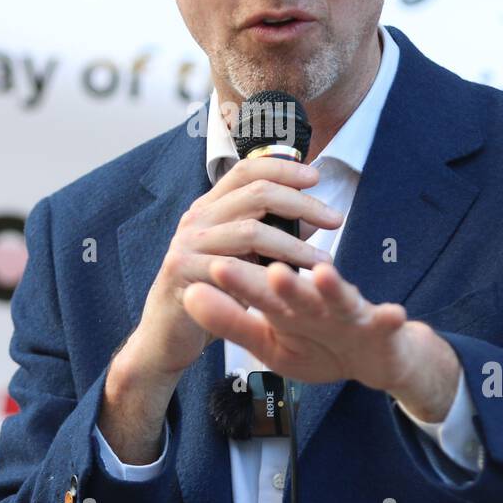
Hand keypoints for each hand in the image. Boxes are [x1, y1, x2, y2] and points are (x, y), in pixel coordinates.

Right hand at [127, 158, 344, 377]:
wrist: (167, 334)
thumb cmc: (211, 293)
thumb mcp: (246, 258)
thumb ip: (274, 235)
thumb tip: (312, 217)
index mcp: (210, 208)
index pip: (247, 171)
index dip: (283, 168)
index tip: (316, 176)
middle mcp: (196, 218)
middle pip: (256, 193)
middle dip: (302, 204)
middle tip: (335, 219)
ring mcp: (187, 243)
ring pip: (251, 231)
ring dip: (294, 246)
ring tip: (324, 261)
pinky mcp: (183, 272)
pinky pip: (235, 270)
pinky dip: (267, 277)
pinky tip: (291, 287)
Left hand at [181, 257, 423, 391]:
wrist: (371, 357)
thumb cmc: (316, 343)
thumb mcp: (269, 342)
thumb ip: (232, 322)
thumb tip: (188, 295)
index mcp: (285, 305)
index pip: (260, 292)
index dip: (241, 282)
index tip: (215, 268)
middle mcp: (315, 300)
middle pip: (298, 290)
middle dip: (284, 281)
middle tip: (268, 268)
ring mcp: (349, 311)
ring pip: (340, 298)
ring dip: (332, 286)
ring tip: (323, 273)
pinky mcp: (380, 324)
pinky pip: (384, 322)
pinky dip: (388, 318)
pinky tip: (393, 313)